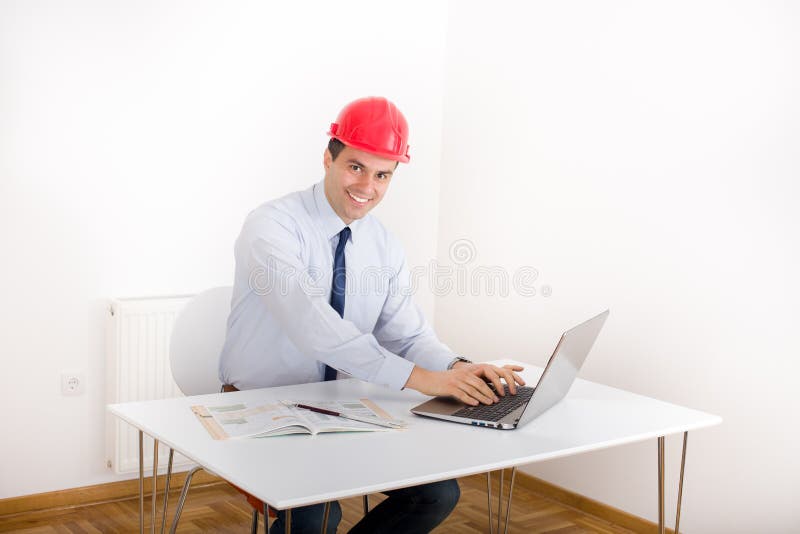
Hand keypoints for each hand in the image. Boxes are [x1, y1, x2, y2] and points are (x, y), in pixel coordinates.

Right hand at [404, 363, 524, 405]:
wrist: (426, 379)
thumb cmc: (441, 381)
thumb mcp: (455, 380)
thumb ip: (466, 385)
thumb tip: (478, 394)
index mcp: (465, 373)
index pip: (482, 380)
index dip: (492, 386)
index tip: (499, 394)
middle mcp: (463, 376)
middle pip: (480, 384)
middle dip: (490, 393)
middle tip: (497, 400)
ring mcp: (456, 381)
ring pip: (473, 389)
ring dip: (483, 397)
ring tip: (490, 403)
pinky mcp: (450, 388)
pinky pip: (462, 394)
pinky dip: (470, 399)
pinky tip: (475, 403)